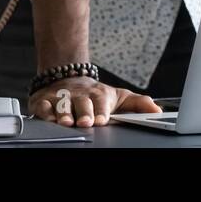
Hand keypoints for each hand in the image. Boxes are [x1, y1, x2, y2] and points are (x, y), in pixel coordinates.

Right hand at [28, 75, 162, 126]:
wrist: (67, 79)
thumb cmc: (95, 95)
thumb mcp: (118, 97)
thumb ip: (138, 104)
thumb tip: (157, 110)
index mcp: (98, 94)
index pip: (101, 101)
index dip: (101, 110)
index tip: (102, 119)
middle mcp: (79, 95)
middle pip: (81, 103)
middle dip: (84, 112)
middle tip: (86, 122)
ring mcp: (61, 98)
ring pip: (61, 105)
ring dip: (63, 114)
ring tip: (67, 123)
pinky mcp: (44, 101)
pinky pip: (42, 106)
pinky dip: (44, 112)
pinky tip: (49, 119)